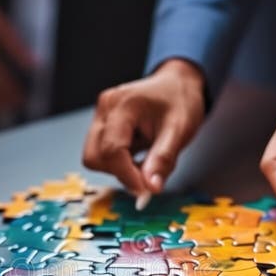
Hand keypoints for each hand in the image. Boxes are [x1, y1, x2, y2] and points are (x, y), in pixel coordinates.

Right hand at [83, 59, 205, 195]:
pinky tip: (138, 154)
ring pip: (95, 158)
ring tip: (145, 159)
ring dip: (119, 168)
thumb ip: (163, 160)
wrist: (177, 84)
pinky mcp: (102, 126)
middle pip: (95, 156)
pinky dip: (119, 162)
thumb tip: (150, 188)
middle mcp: (105, 109)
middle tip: (146, 174)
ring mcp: (100, 116)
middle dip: (119, 172)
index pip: (111, 150)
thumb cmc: (180, 100)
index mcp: (122, 104)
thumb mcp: (180, 130)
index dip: (127, 176)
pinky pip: (101, 154)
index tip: (145, 191)